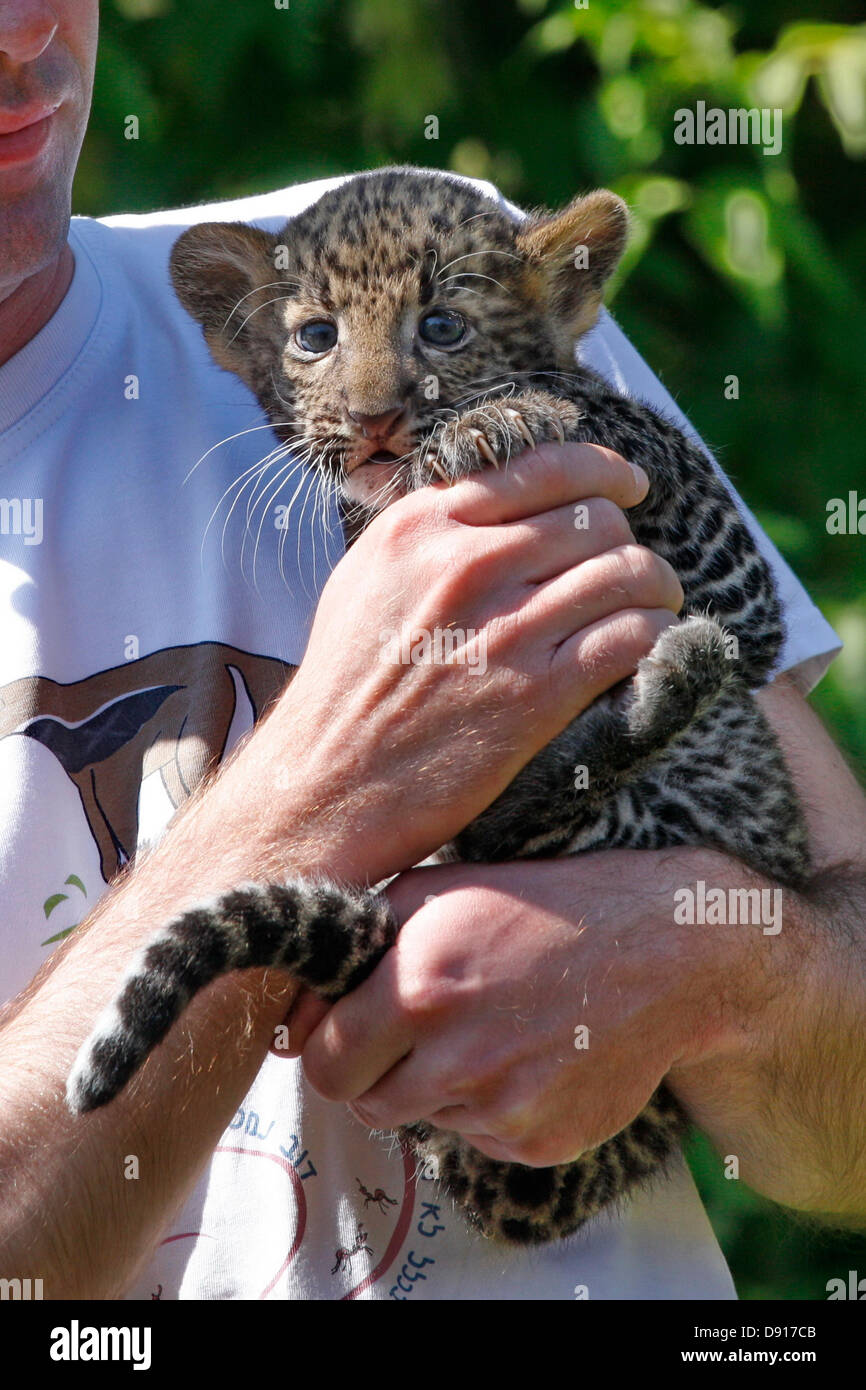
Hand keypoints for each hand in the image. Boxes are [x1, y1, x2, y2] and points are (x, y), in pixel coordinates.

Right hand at [268, 442, 682, 882]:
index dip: (602, 471)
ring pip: (626, 570)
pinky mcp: (536, 694)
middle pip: (595, 519)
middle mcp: (464, 565)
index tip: (626, 489)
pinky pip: (632, 635)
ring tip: (654, 604)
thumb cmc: (345, 688)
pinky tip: (647, 644)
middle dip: (625, 540)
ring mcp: (503, 629)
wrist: (326, 786)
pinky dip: (654, 634)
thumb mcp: (365, 579)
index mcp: (421, 527)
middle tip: (629, 569)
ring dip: (655, 586)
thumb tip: (502, 501)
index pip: (542, 467)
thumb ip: (429, 532)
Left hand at [293, 853, 741, 1165]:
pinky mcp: (543, 1141)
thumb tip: (300, 1008)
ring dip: (441, 1086)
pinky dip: (494, 1107)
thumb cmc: (540, 906)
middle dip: (376, 1075)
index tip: (349, 1033)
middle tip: (416, 1035)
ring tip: (490, 1028)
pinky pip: (485, 1139)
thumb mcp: (440, 890)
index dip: (330, 1049)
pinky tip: (529, 1054)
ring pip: (428, 1119)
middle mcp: (456, 1057)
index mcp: (418, 989)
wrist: (660, 947)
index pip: (323, 1065)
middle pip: (368, 1106)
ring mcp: (503, 1107)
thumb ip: (360, 941)